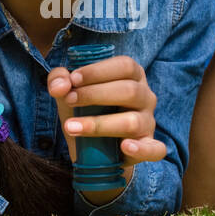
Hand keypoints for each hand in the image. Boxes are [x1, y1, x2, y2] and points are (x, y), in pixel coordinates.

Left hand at [47, 55, 165, 166]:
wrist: (93, 147)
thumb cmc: (86, 110)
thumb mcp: (70, 92)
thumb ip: (59, 81)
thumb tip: (60, 85)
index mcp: (133, 76)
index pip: (125, 66)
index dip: (98, 71)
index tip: (73, 79)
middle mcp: (146, 97)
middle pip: (129, 91)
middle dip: (95, 94)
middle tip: (69, 99)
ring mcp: (149, 123)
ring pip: (132, 122)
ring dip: (99, 124)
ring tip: (71, 126)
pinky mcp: (148, 147)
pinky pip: (155, 149)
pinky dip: (141, 149)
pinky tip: (124, 146)